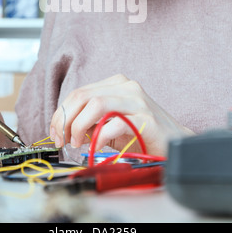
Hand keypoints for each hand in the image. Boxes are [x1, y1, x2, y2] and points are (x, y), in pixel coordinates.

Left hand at [50, 74, 192, 156]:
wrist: (176, 143)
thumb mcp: (111, 123)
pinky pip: (115, 124)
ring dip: (79, 125)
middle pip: (83, 95)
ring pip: (96, 103)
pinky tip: (95, 147)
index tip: (55, 132)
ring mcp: (138, 101)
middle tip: (61, 139)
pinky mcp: (146, 120)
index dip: (61, 113)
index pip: (79, 93)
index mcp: (117, 84)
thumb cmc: (143, 134)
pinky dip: (99, 137)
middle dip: (65, 119)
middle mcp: (127, 87)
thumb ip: (91, 120)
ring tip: (77, 142)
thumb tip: (64, 128)